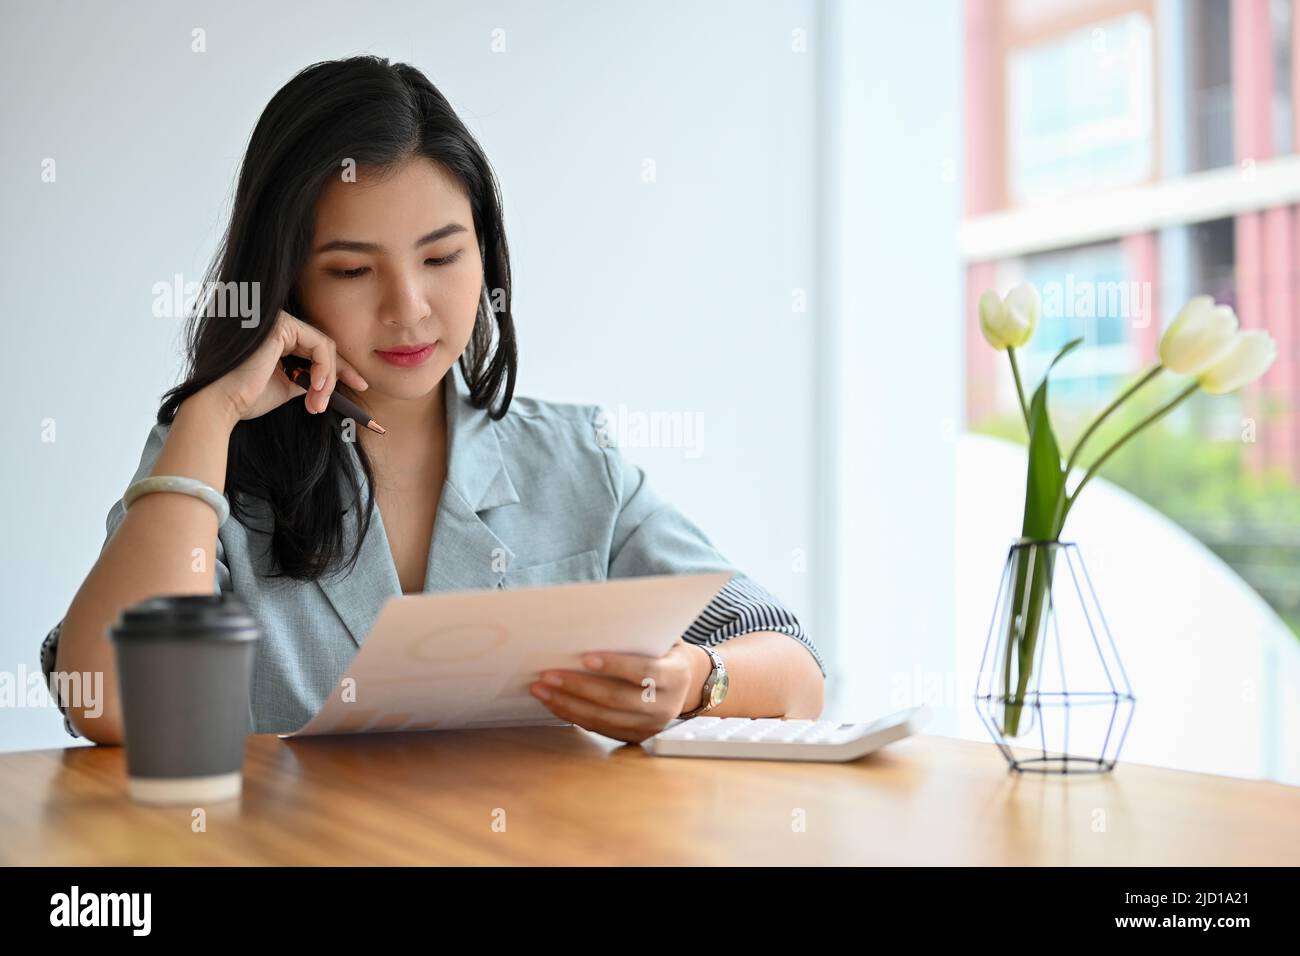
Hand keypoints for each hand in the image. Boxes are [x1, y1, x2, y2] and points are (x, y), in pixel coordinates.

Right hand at [208, 308, 370, 423]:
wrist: (222, 403)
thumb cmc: (245, 398)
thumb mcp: (285, 387)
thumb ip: (305, 378)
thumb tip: (326, 381)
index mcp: (274, 338)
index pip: (315, 348)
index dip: (338, 368)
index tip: (358, 385)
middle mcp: (276, 324)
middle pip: (323, 344)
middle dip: (340, 372)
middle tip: (353, 391)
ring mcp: (278, 320)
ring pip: (324, 346)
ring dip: (329, 378)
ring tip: (318, 402)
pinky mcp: (282, 325)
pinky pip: (320, 345)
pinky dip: (325, 368)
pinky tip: (316, 388)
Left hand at [529, 640, 708, 743]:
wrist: (687, 685)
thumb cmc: (665, 652)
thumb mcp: (664, 638)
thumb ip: (640, 632)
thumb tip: (600, 618)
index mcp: (676, 676)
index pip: (644, 671)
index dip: (616, 665)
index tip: (585, 658)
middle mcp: (666, 706)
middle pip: (617, 699)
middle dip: (578, 687)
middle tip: (547, 674)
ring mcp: (650, 725)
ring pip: (603, 718)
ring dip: (568, 704)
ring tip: (541, 689)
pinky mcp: (635, 736)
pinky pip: (599, 728)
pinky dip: (573, 716)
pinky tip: (554, 702)